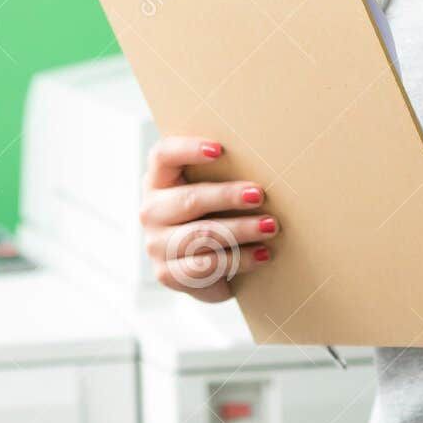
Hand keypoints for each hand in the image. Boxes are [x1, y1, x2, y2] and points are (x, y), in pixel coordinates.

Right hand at [139, 136, 278, 303]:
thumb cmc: (217, 219)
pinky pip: (206, 266)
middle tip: (259, 194)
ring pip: (200, 235)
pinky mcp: (168, 273)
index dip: (188, 149)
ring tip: (270, 226)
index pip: (163, 155)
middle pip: (188, 199)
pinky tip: (263, 254)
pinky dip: (240, 259)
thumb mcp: (216, 196)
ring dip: (240, 229)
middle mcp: (152, 211)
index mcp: (159, 181)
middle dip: (227, 196)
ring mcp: (156, 244)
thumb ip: (225, 177)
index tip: (220, 149)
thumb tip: (265, 164)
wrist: (207, 271)